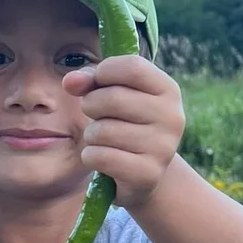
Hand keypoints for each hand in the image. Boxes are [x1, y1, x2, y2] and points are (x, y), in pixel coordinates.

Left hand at [62, 56, 185, 208]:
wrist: (142, 174)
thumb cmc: (125, 125)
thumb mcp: (113, 96)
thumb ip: (91, 81)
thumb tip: (70, 81)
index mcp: (168, 90)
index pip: (133, 67)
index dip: (104, 72)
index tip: (96, 82)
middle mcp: (172, 117)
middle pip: (114, 98)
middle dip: (91, 105)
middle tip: (95, 115)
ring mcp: (162, 148)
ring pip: (103, 130)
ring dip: (91, 135)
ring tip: (102, 139)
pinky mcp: (147, 174)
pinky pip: (100, 157)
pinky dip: (90, 156)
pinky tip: (102, 158)